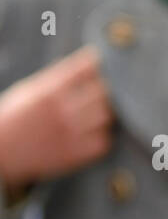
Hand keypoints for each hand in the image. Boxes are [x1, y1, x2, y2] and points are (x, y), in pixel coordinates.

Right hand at [0, 47, 113, 188]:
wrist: (1, 152)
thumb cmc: (15, 117)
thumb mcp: (29, 91)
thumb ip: (57, 80)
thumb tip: (88, 65)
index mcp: (48, 91)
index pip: (85, 69)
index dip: (96, 65)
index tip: (101, 63)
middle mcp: (62, 111)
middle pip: (103, 93)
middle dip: (104, 90)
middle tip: (102, 92)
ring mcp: (70, 133)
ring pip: (107, 117)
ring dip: (105, 113)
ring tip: (96, 113)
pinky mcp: (76, 155)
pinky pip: (103, 141)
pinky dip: (100, 136)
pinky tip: (90, 133)